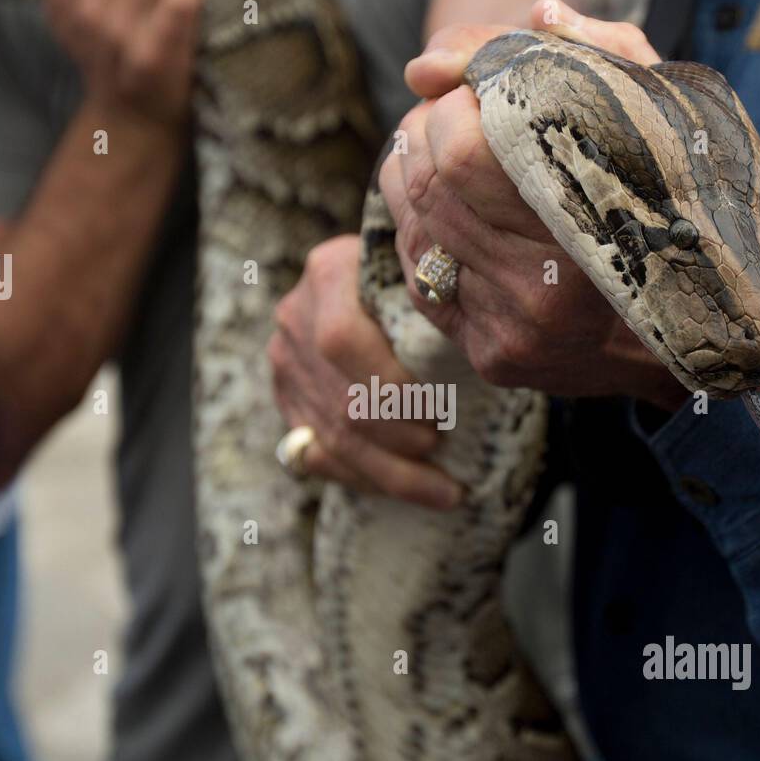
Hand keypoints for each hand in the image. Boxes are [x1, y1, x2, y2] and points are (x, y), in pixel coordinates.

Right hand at [269, 235, 462, 508]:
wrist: (373, 283)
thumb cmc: (421, 278)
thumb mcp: (427, 270)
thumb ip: (437, 295)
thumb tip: (473, 348)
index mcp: (328, 274)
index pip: (343, 341)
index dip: (391, 389)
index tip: (439, 415)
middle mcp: (296, 317)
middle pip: (341, 400)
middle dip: (398, 442)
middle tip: (444, 459)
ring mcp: (286, 361)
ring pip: (332, 438)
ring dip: (389, 473)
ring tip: (440, 490)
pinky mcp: (287, 398)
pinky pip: (318, 454)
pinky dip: (364, 478)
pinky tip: (404, 489)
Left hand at [386, 0, 684, 409]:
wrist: (695, 326)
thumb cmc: (670, 195)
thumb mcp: (651, 104)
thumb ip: (584, 50)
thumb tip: (497, 31)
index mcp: (592, 225)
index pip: (463, 152)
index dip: (458, 103)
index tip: (481, 88)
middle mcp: (545, 292)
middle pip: (428, 182)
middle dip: (428, 128)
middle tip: (459, 111)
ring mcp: (512, 331)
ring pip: (413, 223)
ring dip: (417, 172)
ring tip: (457, 154)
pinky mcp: (489, 357)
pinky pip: (418, 272)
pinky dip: (425, 227)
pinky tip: (461, 211)